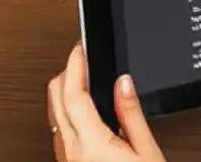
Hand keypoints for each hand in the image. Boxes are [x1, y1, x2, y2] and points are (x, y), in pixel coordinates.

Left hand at [47, 44, 164, 161]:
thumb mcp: (147, 151)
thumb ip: (132, 115)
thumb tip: (124, 82)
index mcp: (92, 145)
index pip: (73, 95)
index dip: (75, 66)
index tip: (80, 50)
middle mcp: (72, 151)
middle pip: (55, 100)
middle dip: (66, 73)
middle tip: (81, 58)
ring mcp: (66, 159)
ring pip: (53, 115)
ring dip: (63, 93)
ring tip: (82, 79)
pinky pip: (59, 131)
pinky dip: (64, 112)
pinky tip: (79, 109)